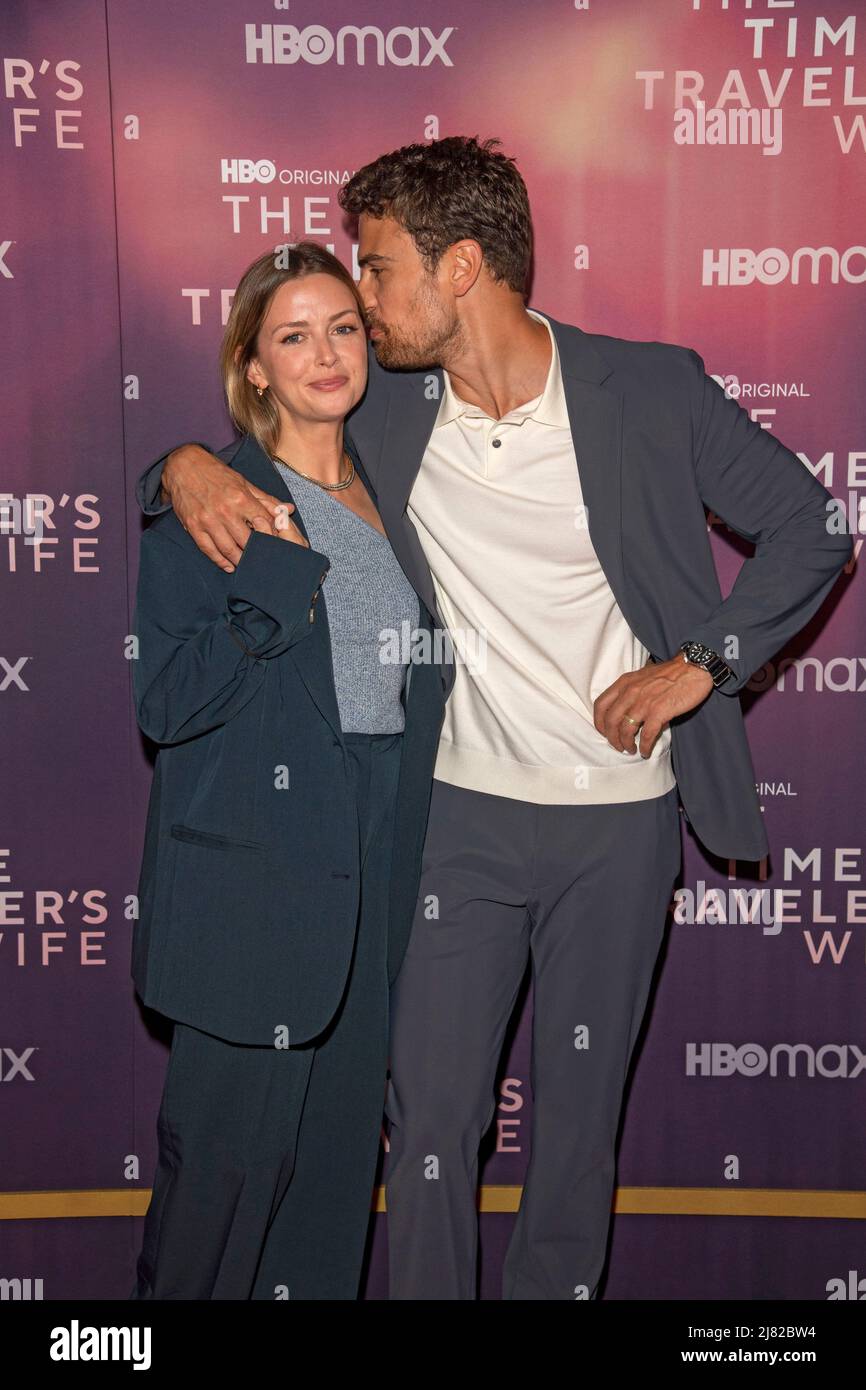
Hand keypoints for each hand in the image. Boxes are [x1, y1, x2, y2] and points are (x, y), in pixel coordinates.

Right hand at [162, 444, 294, 571]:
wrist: (184, 466)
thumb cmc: (217, 474)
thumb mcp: (244, 483)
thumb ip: (266, 499)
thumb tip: (289, 509)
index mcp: (241, 498)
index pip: (264, 524)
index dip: (273, 536)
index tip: (278, 545)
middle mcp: (225, 511)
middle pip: (248, 541)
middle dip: (258, 553)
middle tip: (265, 562)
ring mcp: (208, 520)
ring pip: (228, 549)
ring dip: (240, 561)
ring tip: (248, 566)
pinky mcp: (193, 526)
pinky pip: (208, 549)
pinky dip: (219, 561)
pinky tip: (228, 566)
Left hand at [593, 655, 713, 757]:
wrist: (693, 667)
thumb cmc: (671, 672)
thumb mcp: (643, 676)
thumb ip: (631, 690)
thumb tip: (627, 709)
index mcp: (624, 683)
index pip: (600, 705)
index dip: (599, 723)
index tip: (605, 732)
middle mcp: (630, 692)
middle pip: (610, 722)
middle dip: (612, 738)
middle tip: (619, 746)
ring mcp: (644, 702)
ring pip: (625, 730)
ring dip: (626, 744)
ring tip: (631, 750)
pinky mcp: (659, 711)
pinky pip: (646, 735)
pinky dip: (644, 746)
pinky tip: (646, 751)